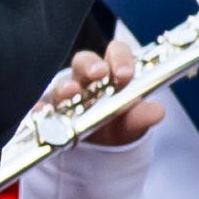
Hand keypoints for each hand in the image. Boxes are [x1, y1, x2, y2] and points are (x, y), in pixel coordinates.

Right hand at [37, 34, 165, 148]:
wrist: (100, 147)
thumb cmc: (118, 123)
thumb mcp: (132, 122)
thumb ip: (142, 116)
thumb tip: (158, 111)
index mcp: (113, 73)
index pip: (116, 52)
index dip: (119, 58)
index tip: (125, 75)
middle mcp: (87, 78)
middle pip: (85, 61)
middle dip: (90, 65)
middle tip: (98, 73)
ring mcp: (66, 93)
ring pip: (63, 82)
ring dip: (66, 86)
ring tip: (71, 93)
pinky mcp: (50, 109)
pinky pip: (43, 105)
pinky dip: (40, 107)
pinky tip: (40, 111)